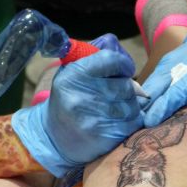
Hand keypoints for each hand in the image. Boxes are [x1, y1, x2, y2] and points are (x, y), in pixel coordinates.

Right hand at [12, 39, 143, 176]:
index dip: (123, 62)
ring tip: (115, 106)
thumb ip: (94, 54)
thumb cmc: (68, 96)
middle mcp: (83, 96)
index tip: (124, 67)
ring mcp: (95, 119)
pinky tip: (117, 120)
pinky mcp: (105, 137)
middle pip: (125, 84)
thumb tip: (118, 49)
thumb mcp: (71, 70)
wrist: (53, 136)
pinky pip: (133, 123)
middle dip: (126, 86)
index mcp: (74, 75)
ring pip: (132, 105)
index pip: (111, 59)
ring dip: (129, 104)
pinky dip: (131, 120)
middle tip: (116, 90)